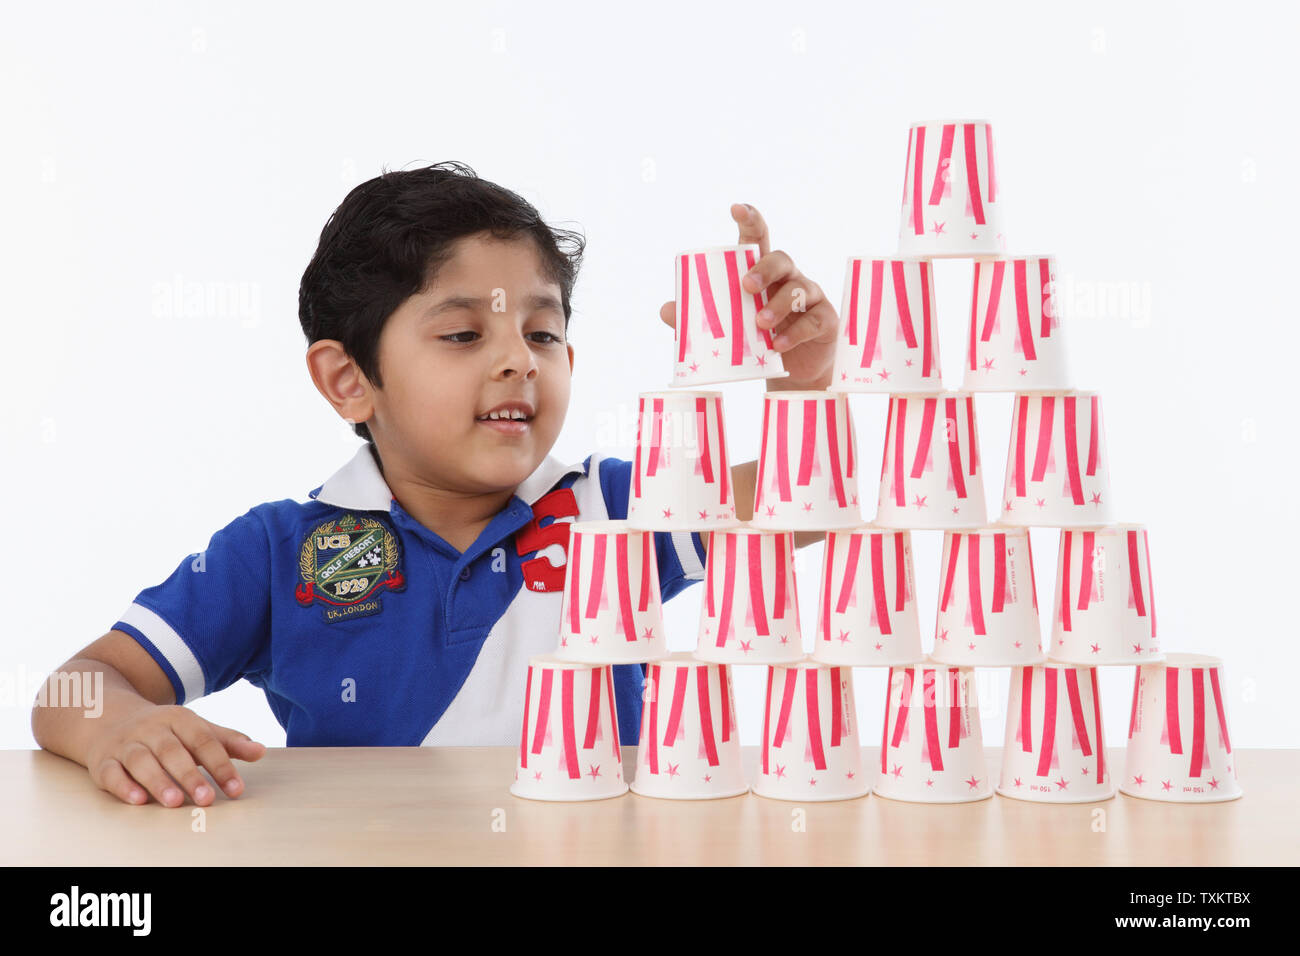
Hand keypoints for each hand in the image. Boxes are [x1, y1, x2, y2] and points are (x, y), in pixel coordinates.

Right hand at [85, 704, 265, 806]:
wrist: (107, 716)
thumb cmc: (163, 730)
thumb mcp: (195, 729)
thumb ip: (227, 742)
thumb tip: (260, 751)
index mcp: (179, 719)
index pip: (204, 740)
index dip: (222, 765)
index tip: (237, 789)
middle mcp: (152, 729)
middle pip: (173, 751)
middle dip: (191, 775)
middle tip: (207, 799)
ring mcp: (126, 744)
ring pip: (141, 761)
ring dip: (158, 781)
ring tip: (174, 801)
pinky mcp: (104, 760)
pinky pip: (111, 772)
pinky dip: (123, 786)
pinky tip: (137, 800)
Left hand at [660, 203, 838, 388]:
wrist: (794, 371)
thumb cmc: (759, 340)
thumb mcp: (731, 328)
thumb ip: (700, 318)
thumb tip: (666, 310)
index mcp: (763, 272)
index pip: (758, 239)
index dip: (750, 220)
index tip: (736, 209)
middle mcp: (788, 278)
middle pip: (780, 259)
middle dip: (763, 269)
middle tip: (746, 286)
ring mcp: (810, 297)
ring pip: (798, 290)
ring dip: (777, 305)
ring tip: (759, 324)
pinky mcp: (824, 321)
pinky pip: (813, 321)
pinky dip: (795, 333)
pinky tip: (778, 345)